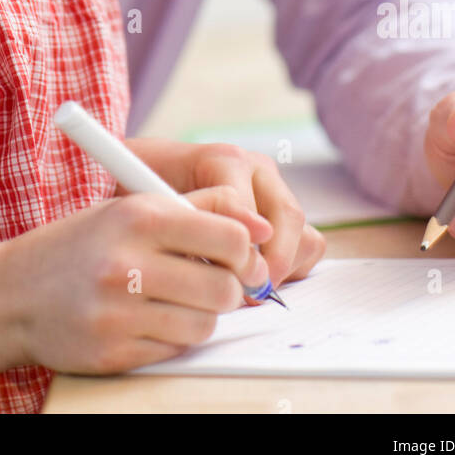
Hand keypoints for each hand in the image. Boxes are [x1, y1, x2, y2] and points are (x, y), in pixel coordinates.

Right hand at [0, 186, 274, 375]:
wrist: (12, 293)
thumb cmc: (83, 243)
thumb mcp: (133, 207)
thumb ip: (200, 208)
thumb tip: (262, 227)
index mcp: (137, 217)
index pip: (228, 237)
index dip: (246, 250)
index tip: (243, 256)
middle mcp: (126, 264)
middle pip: (222, 288)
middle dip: (228, 287)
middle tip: (212, 280)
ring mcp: (117, 314)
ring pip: (204, 324)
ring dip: (201, 314)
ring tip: (175, 297)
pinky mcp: (113, 353)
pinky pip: (175, 349)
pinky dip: (174, 335)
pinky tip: (149, 318)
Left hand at [122, 137, 324, 291]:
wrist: (146, 180)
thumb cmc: (144, 192)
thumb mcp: (155, 206)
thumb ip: (188, 224)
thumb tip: (229, 257)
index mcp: (225, 160)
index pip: (249, 207)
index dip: (242, 250)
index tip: (229, 279)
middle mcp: (258, 171)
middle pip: (288, 216)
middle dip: (275, 261)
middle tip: (253, 294)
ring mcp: (275, 192)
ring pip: (305, 232)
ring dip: (285, 268)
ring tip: (253, 292)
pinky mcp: (285, 217)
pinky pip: (309, 245)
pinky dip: (293, 269)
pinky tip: (259, 282)